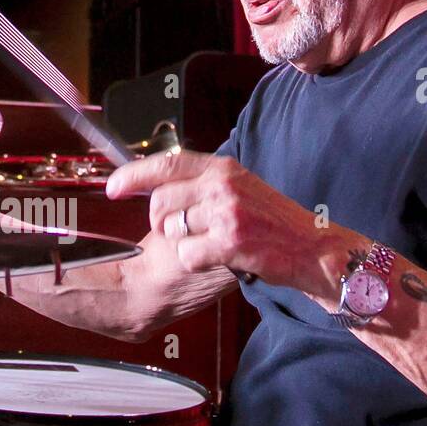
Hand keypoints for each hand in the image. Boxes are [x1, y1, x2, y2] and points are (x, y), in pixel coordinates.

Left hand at [105, 150, 359, 296]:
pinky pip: (186, 254)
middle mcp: (222, 185)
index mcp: (223, 168)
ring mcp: (226, 213)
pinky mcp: (230, 242)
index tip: (113, 188)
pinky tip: (217, 258)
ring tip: (210, 244)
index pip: (167, 163)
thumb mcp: (241, 189)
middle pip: (160, 202)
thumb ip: (205, 184)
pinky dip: (195, 261)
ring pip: (171, 231)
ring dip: (183, 243)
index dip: (133, 175)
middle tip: (181, 232)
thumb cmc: (275, 223)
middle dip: (160, 223)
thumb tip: (159, 186)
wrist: (314, 249)